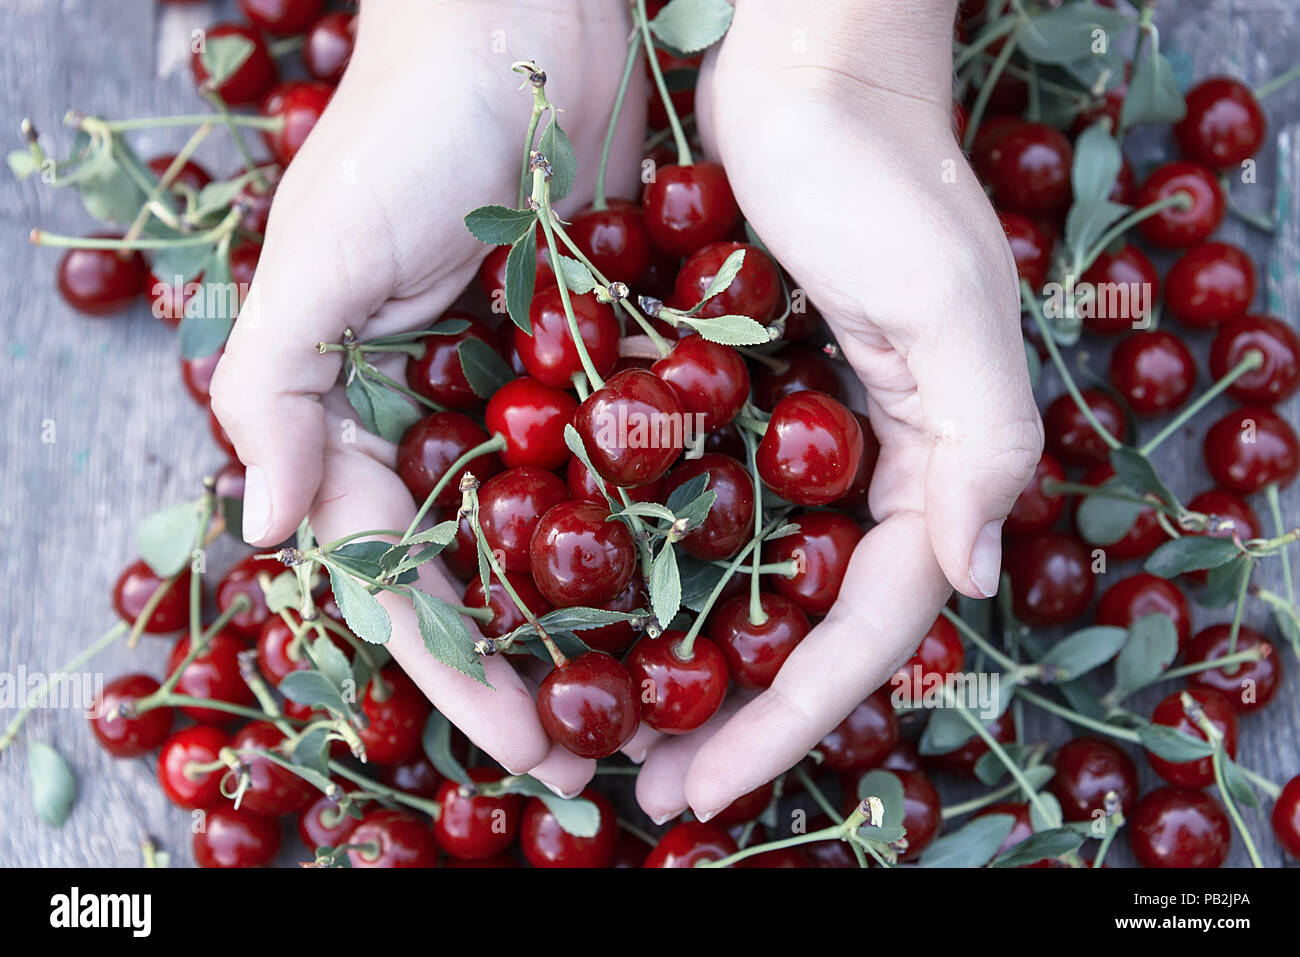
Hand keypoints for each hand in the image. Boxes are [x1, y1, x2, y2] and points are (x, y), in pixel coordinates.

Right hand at [208, 0, 645, 794]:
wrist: (528, 20)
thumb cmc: (408, 125)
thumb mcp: (320, 254)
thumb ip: (278, 387)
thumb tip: (277, 531)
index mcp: (366, 415)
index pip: (404, 572)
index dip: (454, 665)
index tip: (517, 741)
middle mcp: (448, 421)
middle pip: (487, 578)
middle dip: (528, 672)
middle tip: (587, 761)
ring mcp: (532, 396)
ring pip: (562, 538)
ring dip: (597, 625)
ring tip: (650, 703)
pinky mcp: (609, 359)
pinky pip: (631, 461)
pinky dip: (655, 528)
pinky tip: (704, 592)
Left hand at [630, 0, 1044, 821]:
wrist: (806, 72)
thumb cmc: (884, 173)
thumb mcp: (952, 302)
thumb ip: (983, 440)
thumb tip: (974, 576)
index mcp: (927, 467)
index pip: (865, 630)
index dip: (790, 719)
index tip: (702, 787)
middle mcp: (865, 472)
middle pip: (802, 630)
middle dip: (735, 718)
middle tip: (653, 790)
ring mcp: (797, 441)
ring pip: (747, 585)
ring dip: (689, 662)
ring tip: (615, 728)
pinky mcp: (736, 400)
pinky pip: (699, 508)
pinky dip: (654, 567)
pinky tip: (593, 606)